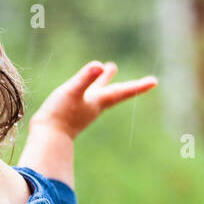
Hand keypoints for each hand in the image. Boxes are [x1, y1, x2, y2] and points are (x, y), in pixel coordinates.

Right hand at [29, 60, 156, 139]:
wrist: (48, 139)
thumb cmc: (60, 115)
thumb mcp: (72, 92)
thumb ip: (85, 78)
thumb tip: (99, 64)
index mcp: (99, 100)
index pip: (122, 91)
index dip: (138, 86)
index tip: (155, 82)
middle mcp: (95, 105)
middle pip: (115, 91)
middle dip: (126, 83)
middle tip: (144, 79)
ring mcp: (85, 109)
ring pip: (101, 92)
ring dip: (107, 80)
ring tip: (110, 67)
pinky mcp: (74, 112)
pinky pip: (88, 96)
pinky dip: (92, 87)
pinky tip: (88, 87)